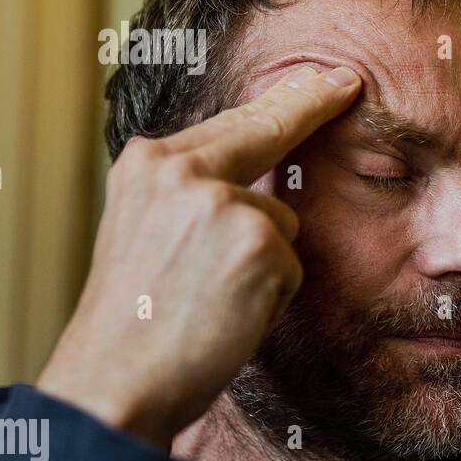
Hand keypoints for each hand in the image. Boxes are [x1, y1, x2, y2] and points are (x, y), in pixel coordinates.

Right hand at [37, 65, 361, 446]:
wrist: (114, 382)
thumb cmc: (134, 321)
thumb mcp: (147, 235)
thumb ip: (194, 197)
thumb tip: (259, 178)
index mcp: (149, 165)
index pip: (231, 122)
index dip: (283, 100)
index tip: (323, 78)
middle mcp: (183, 170)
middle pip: (269, 131)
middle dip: (310, 103)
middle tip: (346, 81)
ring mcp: (224, 204)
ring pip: (282, 222)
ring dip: (266, 264)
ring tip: (209, 301)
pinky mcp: (261, 245)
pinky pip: (292, 268)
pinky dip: (271, 298)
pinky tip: (227, 316)